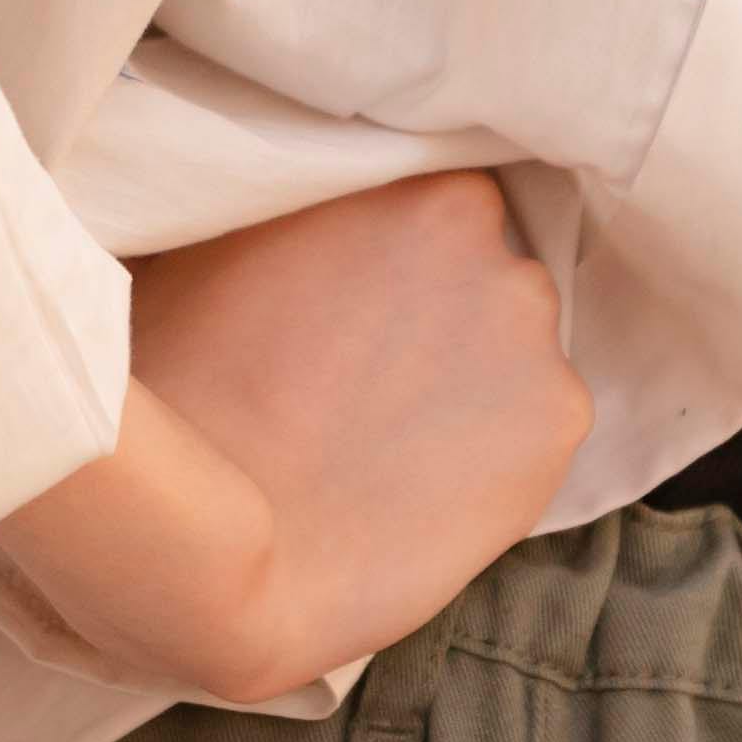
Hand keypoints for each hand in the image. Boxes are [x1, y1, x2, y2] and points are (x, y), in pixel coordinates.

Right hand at [0, 170, 587, 705]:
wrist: (219, 556)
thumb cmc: (182, 389)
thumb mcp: (210, 246)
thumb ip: (282, 204)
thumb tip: (283, 194)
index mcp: (412, 186)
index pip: (435, 198)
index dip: (396, 250)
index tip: (357, 291)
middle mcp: (492, 245)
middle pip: (480, 266)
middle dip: (436, 306)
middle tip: (366, 369)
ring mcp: (534, 337)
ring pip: (511, 344)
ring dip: (470, 374)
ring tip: (390, 434)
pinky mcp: (559, 425)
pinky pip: (535, 420)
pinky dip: (496, 445)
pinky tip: (424, 480)